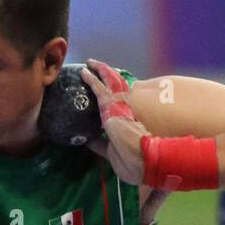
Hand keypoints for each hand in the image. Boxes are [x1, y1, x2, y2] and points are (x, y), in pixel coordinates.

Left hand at [80, 58, 148, 183]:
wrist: (140, 158)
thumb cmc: (131, 161)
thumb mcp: (112, 152)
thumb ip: (100, 145)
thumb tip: (87, 140)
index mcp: (129, 122)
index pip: (122, 106)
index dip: (115, 100)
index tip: (109, 93)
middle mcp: (126, 110)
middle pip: (116, 88)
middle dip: (108, 77)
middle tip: (99, 68)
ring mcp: (119, 105)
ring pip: (109, 82)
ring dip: (100, 71)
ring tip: (91, 63)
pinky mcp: (110, 105)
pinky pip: (99, 88)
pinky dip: (91, 79)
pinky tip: (84, 71)